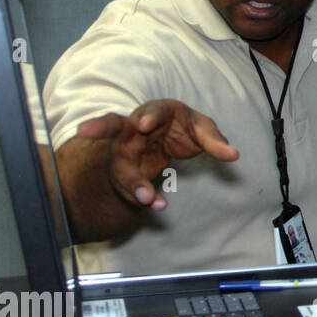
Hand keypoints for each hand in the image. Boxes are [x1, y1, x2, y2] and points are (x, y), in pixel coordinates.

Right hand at [75, 99, 238, 210]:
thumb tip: (234, 155)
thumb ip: (215, 142)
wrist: (170, 137)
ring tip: (145, 198)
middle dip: (98, 128)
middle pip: (111, 126)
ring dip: (131, 181)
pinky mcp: (127, 169)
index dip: (148, 116)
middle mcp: (134, 129)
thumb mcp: (203, 129)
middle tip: (83, 131)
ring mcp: (126, 149)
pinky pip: (130, 182)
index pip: (151, 111)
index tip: (144, 125)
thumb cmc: (184, 126)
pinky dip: (141, 194)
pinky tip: (156, 205)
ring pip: (121, 164)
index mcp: (156, 112)